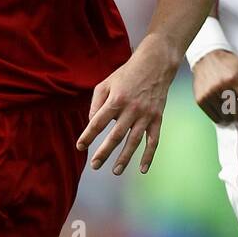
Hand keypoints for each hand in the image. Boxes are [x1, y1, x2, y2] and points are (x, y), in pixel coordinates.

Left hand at [77, 35, 176, 175]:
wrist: (155, 65)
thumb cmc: (126, 75)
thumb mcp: (105, 84)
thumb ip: (96, 104)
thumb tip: (92, 123)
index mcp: (116, 100)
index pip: (98, 122)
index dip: (88, 136)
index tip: (80, 147)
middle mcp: (131, 109)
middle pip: (115, 136)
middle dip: (104, 152)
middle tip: (95, 165)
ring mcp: (146, 115)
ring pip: (134, 141)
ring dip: (125, 158)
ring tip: (115, 171)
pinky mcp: (157, 118)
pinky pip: (153, 141)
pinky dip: (149, 156)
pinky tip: (142, 169)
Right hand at [192, 50, 237, 134]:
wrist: (206, 57)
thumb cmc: (233, 63)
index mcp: (236, 80)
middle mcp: (222, 88)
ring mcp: (209, 94)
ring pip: (227, 119)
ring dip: (234, 119)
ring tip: (235, 111)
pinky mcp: (201, 99)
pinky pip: (215, 119)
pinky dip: (223, 119)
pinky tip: (225, 112)